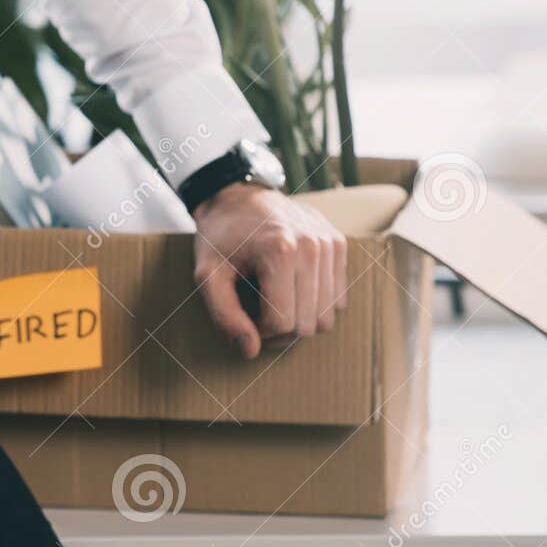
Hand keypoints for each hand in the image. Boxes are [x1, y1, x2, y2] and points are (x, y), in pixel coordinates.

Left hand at [191, 182, 347, 356]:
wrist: (236, 195)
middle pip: (307, 324)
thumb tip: (251, 350)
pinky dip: (316, 302)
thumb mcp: (207, 275)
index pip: (282, 324)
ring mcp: (329, 244)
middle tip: (257, 311)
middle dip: (280, 329)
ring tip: (274, 300)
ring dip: (299, 318)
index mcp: (279, 251)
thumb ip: (224, 315)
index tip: (243, 316)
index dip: (259, 331)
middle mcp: (312, 246)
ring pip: (326, 317)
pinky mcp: (338, 244)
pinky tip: (293, 286)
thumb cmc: (219, 238)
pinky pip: (338, 299)